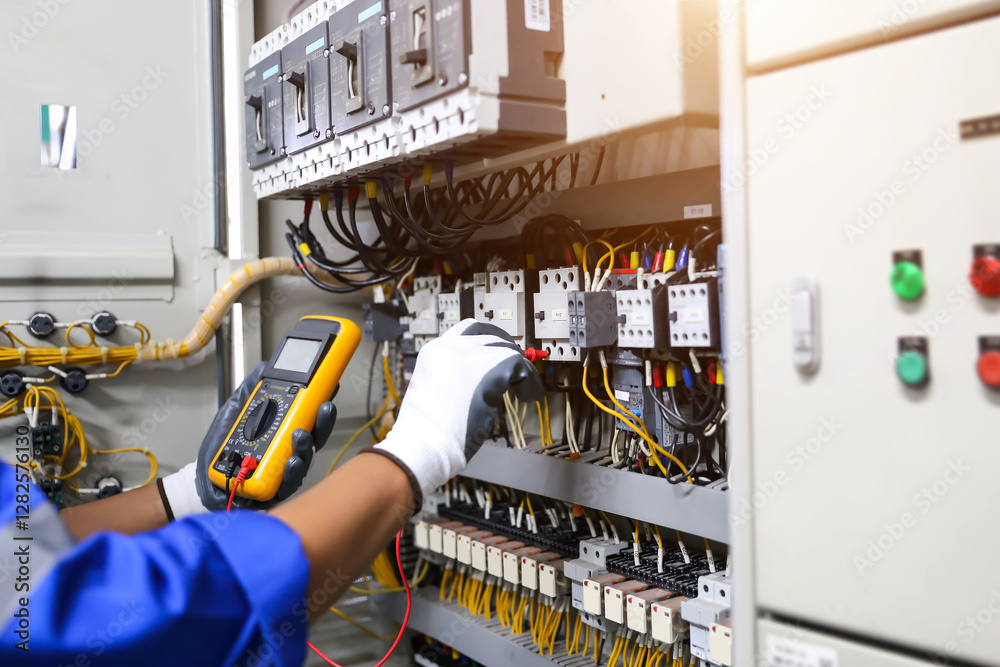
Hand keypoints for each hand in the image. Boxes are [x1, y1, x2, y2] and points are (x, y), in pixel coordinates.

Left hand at [161, 361, 336, 515]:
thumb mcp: (236, 410)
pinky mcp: (273, 491)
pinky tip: (290, 461)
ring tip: (300, 436)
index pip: (309, 417)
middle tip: (324, 407)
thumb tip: (265, 367)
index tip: (329, 387)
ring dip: (306, 447)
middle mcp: (287, 450)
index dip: (320, 403)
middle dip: (322, 422)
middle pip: (315, 437)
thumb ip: (252, 390)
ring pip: (305, 460)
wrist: (203, 474)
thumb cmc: (222, 445)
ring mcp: (282, 471)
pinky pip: (288, 484)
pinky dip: (291, 472)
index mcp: (283, 431)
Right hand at [373, 319, 543, 500]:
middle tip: (515, 369)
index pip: (466, 330)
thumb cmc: (426, 430)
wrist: (422, 443)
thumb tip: (485, 379)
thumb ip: (456, 377)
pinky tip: (527, 395)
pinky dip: (529, 381)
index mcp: (435, 352)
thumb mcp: (436, 390)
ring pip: (506, 349)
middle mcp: (450, 347)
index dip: (486, 341)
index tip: (496, 354)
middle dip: (505, 350)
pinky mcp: (490, 368)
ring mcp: (470, 355)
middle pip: (489, 334)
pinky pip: (521, 365)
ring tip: (522, 389)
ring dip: (518, 368)